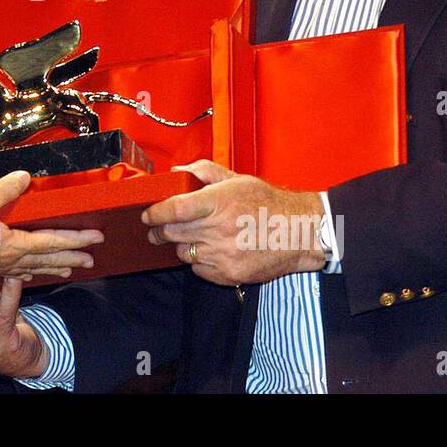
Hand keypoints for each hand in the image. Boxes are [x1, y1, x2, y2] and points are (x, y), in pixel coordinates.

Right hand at [0, 170, 103, 279]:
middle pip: (51, 259)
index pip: (54, 241)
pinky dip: (33, 273)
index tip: (95, 238)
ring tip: (70, 269)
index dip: (77, 239)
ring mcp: (3, 267)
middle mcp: (13, 259)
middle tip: (91, 259)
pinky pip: (21, 273)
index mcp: (15, 244)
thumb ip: (4, 190)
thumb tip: (24, 176)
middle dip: (73, 258)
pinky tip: (31, 274)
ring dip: (57, 267)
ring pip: (37, 268)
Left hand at [142, 160, 327, 284]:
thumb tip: (176, 172)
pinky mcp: (229, 275)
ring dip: (180, 245)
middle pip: (172, 232)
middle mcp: (219, 228)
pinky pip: (198, 269)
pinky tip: (208, 251)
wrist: (299, 233)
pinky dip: (197, 261)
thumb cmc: (268, 203)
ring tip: (189, 237)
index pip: (173, 209)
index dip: (154, 213)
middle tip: (157, 228)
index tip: (147, 214)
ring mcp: (224, 254)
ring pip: (182, 252)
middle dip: (159, 230)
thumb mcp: (238, 179)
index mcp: (219, 201)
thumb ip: (204, 172)